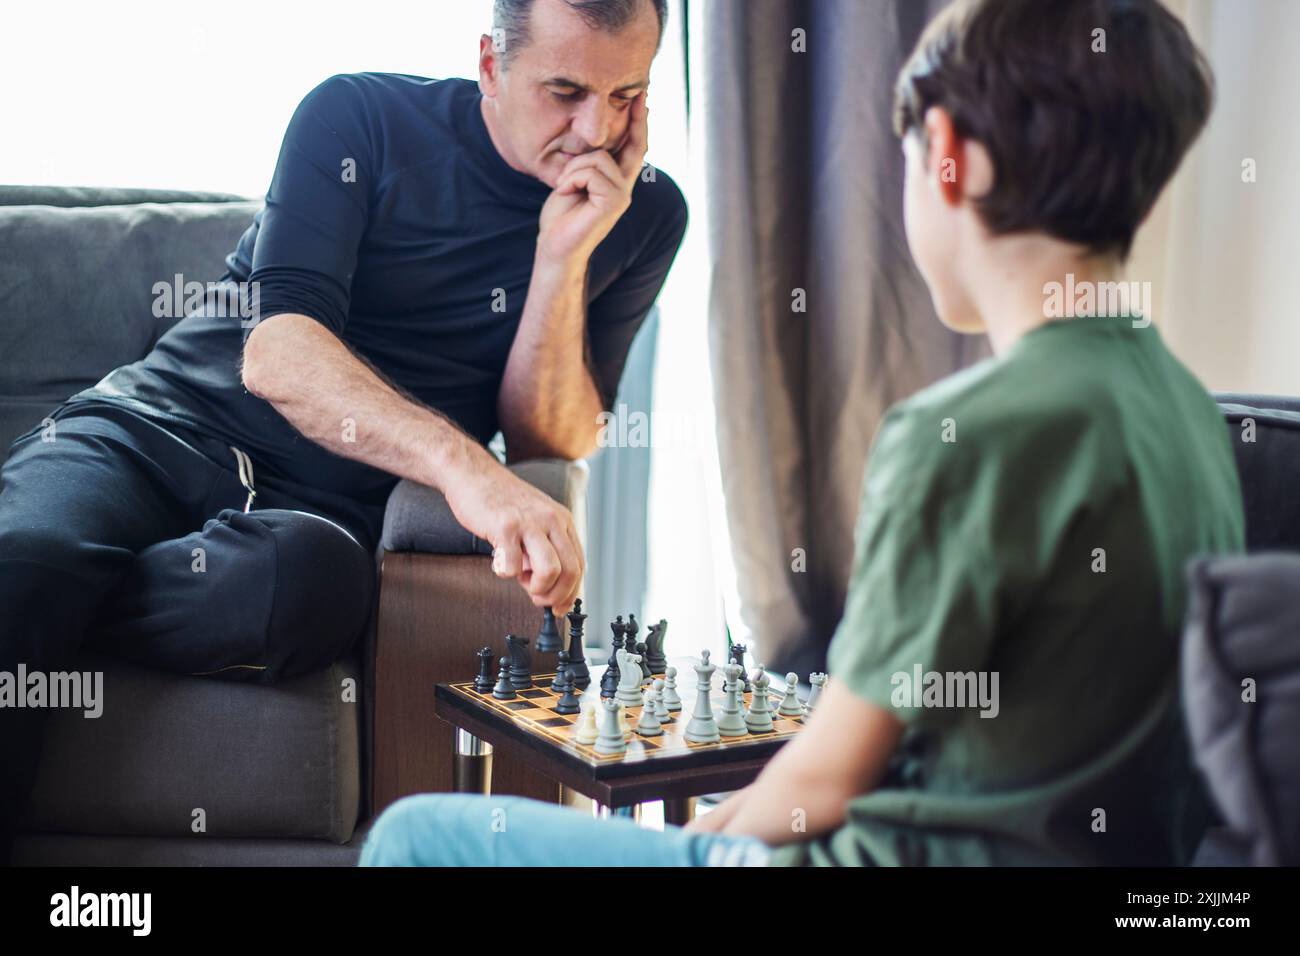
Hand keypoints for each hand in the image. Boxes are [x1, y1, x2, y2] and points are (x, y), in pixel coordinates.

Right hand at [443, 451, 584, 612]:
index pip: (579, 565)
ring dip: (536, 587)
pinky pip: (513, 566)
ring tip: (520, 579)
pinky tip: (498, 562)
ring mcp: (529, 523)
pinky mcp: (505, 526)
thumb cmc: (501, 502)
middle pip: (570, 571)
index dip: (570, 593)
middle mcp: (551, 520)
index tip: (558, 607)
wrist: (473, 474)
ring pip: (550, 570)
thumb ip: (545, 547)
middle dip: (554, 595)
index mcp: (562, 521)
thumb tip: (550, 586)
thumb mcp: (535, 520)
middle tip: (536, 598)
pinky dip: (505, 574)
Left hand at [537, 91, 648, 264]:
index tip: (641, 95)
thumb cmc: (561, 215)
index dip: (639, 121)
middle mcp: (625, 187)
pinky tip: (566, 192)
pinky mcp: (613, 203)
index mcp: (617, 180)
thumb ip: (587, 161)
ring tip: (565, 185)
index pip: (634, 146)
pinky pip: (591, 172)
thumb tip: (593, 135)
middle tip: (638, 94)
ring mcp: (622, 195)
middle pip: (632, 144)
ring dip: (573, 168)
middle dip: (635, 117)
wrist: (555, 245)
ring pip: (598, 157)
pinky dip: (572, 178)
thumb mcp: (573, 178)